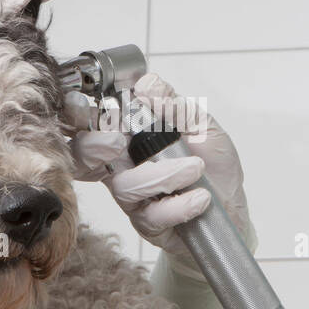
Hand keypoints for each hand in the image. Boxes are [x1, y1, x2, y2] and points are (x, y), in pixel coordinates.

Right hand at [65, 73, 255, 277]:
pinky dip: (178, 205)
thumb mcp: (202, 126)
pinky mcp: (146, 223)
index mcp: (130, 135)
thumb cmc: (213, 164)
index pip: (90, 123)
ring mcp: (131, 195)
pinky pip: (151, 215)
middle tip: (121, 140)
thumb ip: (175, 106)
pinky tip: (200, 198)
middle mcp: (122, 164)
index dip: (76, 116)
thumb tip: (148, 85)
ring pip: (126, 185)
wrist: (232, 206)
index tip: (81, 107)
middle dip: (97, 145)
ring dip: (163, 175)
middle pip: (86, 156)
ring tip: (196, 169)